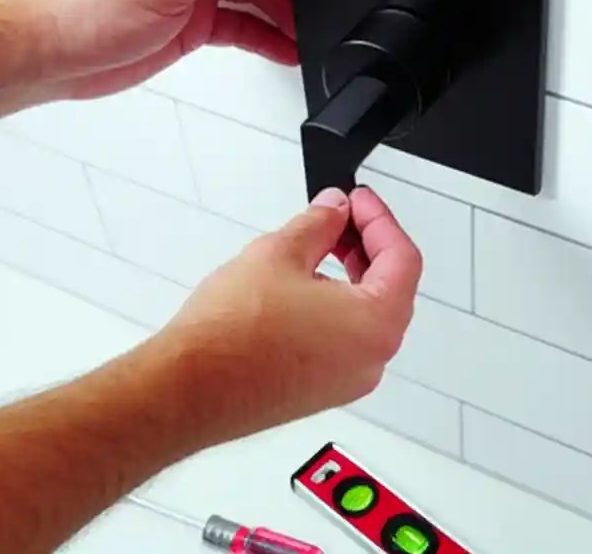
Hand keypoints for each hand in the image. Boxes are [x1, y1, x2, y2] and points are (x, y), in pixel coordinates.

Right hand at [143, 187, 422, 446]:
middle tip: (341, 218)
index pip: (402, 258)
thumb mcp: (280, 253)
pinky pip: (345, 341)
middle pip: (391, 288)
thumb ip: (319, 223)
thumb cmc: (230, 337)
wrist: (189, 389)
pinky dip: (336, 308)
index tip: (360, 200)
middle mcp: (372, 359)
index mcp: (377, 324)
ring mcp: (348, 381)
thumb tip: (334, 210)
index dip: (380, 219)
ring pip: (368, 316)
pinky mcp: (322, 391)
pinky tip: (305, 287)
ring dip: (351, 276)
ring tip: (318, 247)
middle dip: (367, 246)